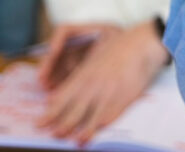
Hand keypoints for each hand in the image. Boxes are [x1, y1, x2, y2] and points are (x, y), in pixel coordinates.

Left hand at [38, 21, 167, 141]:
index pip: (62, 96)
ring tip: (72, 141)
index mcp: (84, 73)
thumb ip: (81, 74)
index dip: (51, 111)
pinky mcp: (123, 99)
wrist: (142, 43)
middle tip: (52, 134)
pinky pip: (109, 116)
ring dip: (79, 130)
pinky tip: (94, 133)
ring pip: (89, 116)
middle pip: (72, 109)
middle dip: (60, 124)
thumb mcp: (94, 56)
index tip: (42, 120)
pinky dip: (100, 126)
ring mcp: (108, 93)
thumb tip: (67, 91)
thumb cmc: (118, 46)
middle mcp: (93, 84)